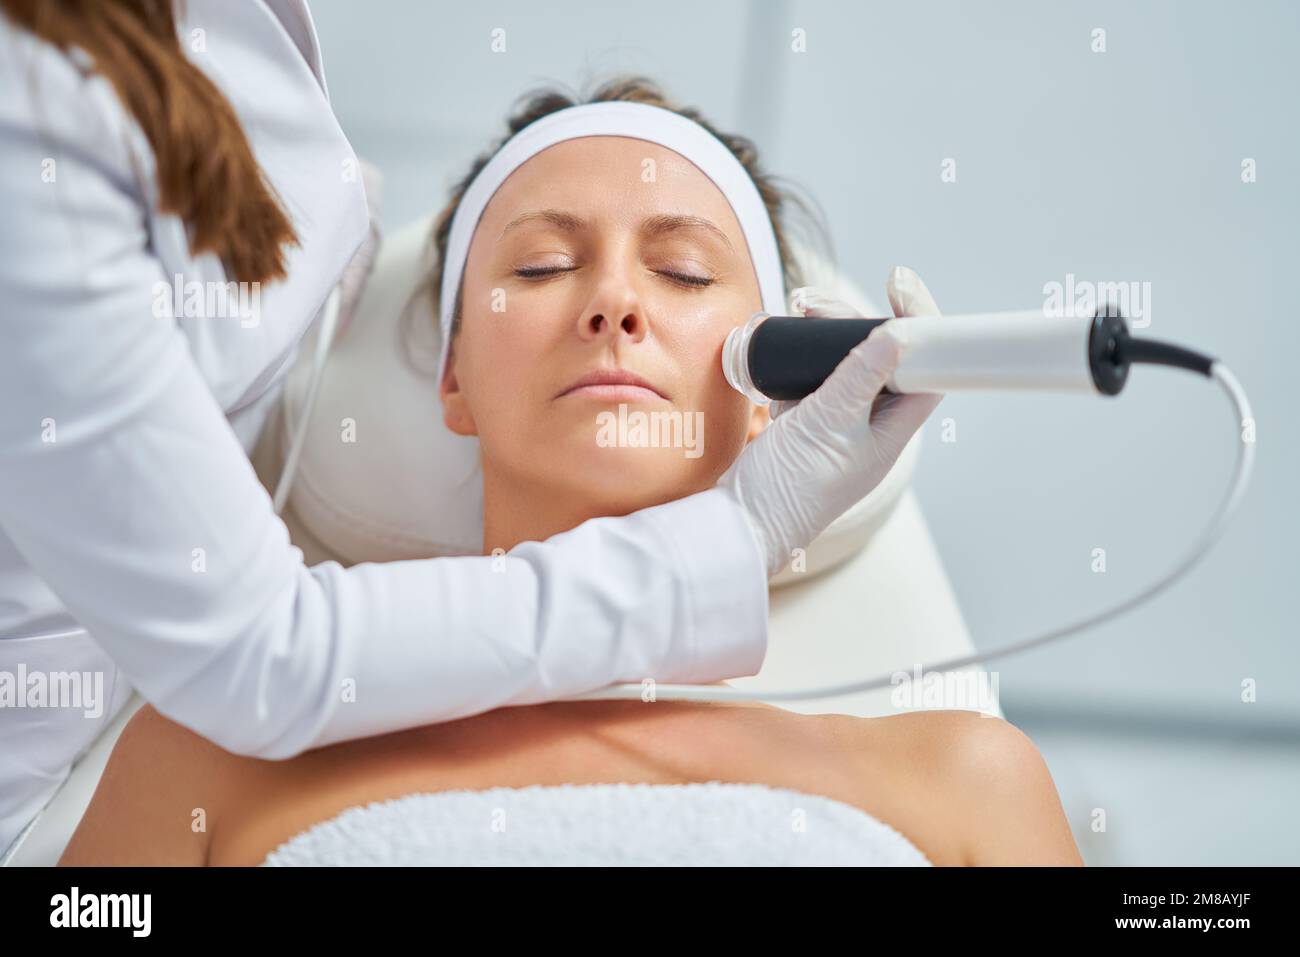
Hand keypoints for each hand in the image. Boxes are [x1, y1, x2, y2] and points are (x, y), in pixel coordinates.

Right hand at [719, 266, 943, 577]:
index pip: (927, 370)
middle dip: (856, 323)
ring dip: (825, 338)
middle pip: (883, 361)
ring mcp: (836, 429)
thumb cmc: (788, 490)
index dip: (922, 326)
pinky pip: (814, 384)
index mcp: (890, 433)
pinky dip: (801, 362)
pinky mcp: (805, 429)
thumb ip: (859, 375)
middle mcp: (869, 430)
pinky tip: (783, 352)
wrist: (738, 525)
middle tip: (820, 304)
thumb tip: (899, 333)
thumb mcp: (826, 423)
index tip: (898, 288)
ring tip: (799, 314)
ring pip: (845, 369)